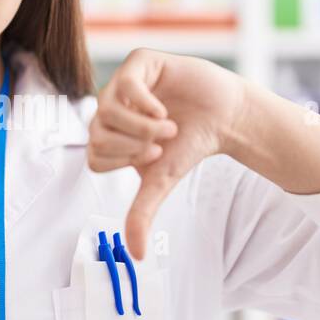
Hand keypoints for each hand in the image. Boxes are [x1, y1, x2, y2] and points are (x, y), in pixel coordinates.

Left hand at [87, 49, 242, 259]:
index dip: (125, 162)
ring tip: (168, 126)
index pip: (94, 157)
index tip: (155, 157)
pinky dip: (145, 104)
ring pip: (107, 111)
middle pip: (97, 135)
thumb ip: (142, 214)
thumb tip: (137, 256)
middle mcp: (109, 109)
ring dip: (143, 127)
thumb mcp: (161, 182)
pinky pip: (125, 84)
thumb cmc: (189, 146)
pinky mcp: (140, 63)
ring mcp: (122, 84)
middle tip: (162, 143)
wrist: (224, 117)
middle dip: (135, 146)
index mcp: (108, 136)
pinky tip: (163, 110)